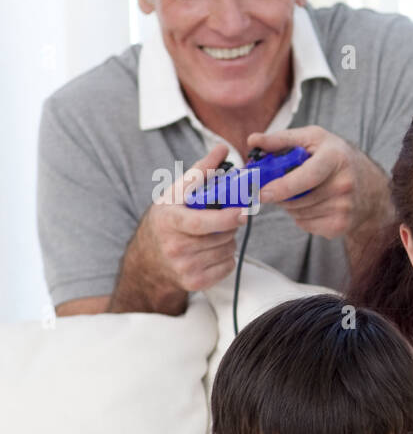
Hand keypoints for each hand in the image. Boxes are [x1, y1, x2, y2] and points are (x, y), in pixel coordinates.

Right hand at [130, 143, 249, 293]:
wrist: (148, 259)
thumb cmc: (167, 220)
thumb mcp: (176, 193)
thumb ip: (200, 171)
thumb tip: (221, 149)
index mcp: (169, 221)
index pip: (203, 223)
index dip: (227, 218)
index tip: (243, 211)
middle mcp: (174, 247)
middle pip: (222, 235)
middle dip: (228, 225)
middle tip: (217, 219)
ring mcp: (184, 268)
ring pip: (228, 250)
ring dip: (227, 240)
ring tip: (210, 235)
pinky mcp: (195, 283)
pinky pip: (228, 266)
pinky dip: (225, 257)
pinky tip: (209, 251)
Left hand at [246, 125, 391, 240]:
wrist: (369, 185)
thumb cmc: (335, 156)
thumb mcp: (312, 139)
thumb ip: (280, 140)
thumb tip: (252, 140)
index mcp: (336, 157)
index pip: (306, 177)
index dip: (282, 187)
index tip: (262, 193)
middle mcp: (344, 184)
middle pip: (296, 199)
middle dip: (280, 194)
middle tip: (280, 185)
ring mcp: (344, 208)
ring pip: (297, 213)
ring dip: (291, 205)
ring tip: (304, 192)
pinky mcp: (341, 225)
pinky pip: (305, 224)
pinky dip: (301, 216)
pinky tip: (314, 204)